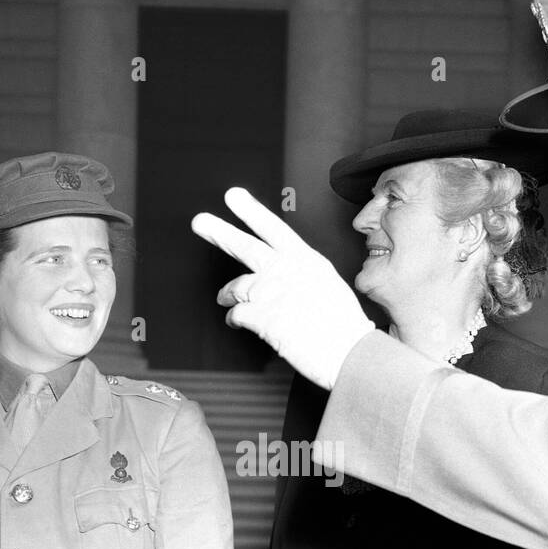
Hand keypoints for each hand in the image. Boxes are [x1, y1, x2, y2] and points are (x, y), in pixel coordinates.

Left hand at [191, 187, 375, 389]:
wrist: (348, 352)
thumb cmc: (343, 327)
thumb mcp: (327, 287)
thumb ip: (301, 278)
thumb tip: (284, 283)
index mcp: (306, 260)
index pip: (273, 228)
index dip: (250, 210)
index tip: (234, 196)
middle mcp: (286, 270)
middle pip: (244, 246)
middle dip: (219, 232)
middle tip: (200, 222)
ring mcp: (271, 292)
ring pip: (236, 286)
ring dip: (227, 294)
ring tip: (223, 298)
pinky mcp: (260, 316)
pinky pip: (237, 314)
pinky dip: (234, 318)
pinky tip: (236, 322)